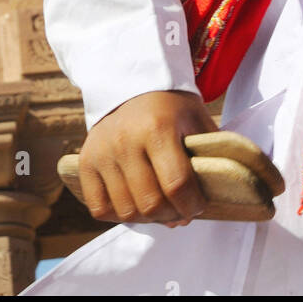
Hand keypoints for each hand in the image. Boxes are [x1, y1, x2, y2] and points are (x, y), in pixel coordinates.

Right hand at [78, 89, 218, 228]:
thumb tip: (217, 193)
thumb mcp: (196, 119)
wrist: (131, 83)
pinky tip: (134, 202)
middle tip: (181, 211)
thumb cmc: (170, 106)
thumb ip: (209, 152)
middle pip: (150, 203)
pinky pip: (100, 208)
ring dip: (148, 218)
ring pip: (126, 211)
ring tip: (160, 208)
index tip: (199, 206)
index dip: (192, 204)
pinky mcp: (85, 162)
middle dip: (172, 215)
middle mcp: (126, 140)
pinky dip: (118, 214)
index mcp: (158, 127)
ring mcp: (102, 152)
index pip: (177, 184)